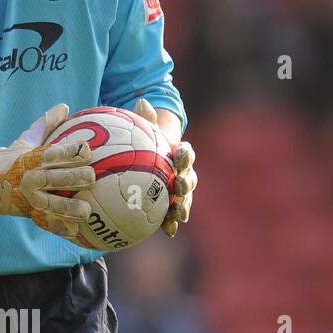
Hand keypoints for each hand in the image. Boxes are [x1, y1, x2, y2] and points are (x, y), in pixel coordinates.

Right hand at [0, 102, 95, 239]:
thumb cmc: (11, 160)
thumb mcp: (25, 140)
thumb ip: (46, 125)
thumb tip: (65, 107)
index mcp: (32, 158)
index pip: (52, 153)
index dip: (69, 151)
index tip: (87, 149)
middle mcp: (30, 178)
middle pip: (53, 178)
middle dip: (72, 178)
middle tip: (91, 178)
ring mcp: (29, 198)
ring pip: (50, 203)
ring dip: (67, 208)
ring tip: (86, 211)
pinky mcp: (29, 213)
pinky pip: (44, 222)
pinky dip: (58, 227)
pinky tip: (73, 231)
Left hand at [133, 98, 196, 237]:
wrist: (144, 162)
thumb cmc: (144, 144)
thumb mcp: (142, 130)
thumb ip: (144, 119)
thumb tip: (142, 102)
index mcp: (179, 155)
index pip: (185, 154)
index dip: (185, 155)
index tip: (179, 153)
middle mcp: (182, 173)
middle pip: (189, 178)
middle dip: (186, 184)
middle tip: (179, 186)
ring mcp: (177, 192)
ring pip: (184, 199)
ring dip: (183, 206)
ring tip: (179, 214)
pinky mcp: (169, 206)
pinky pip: (171, 215)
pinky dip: (171, 222)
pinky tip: (168, 231)